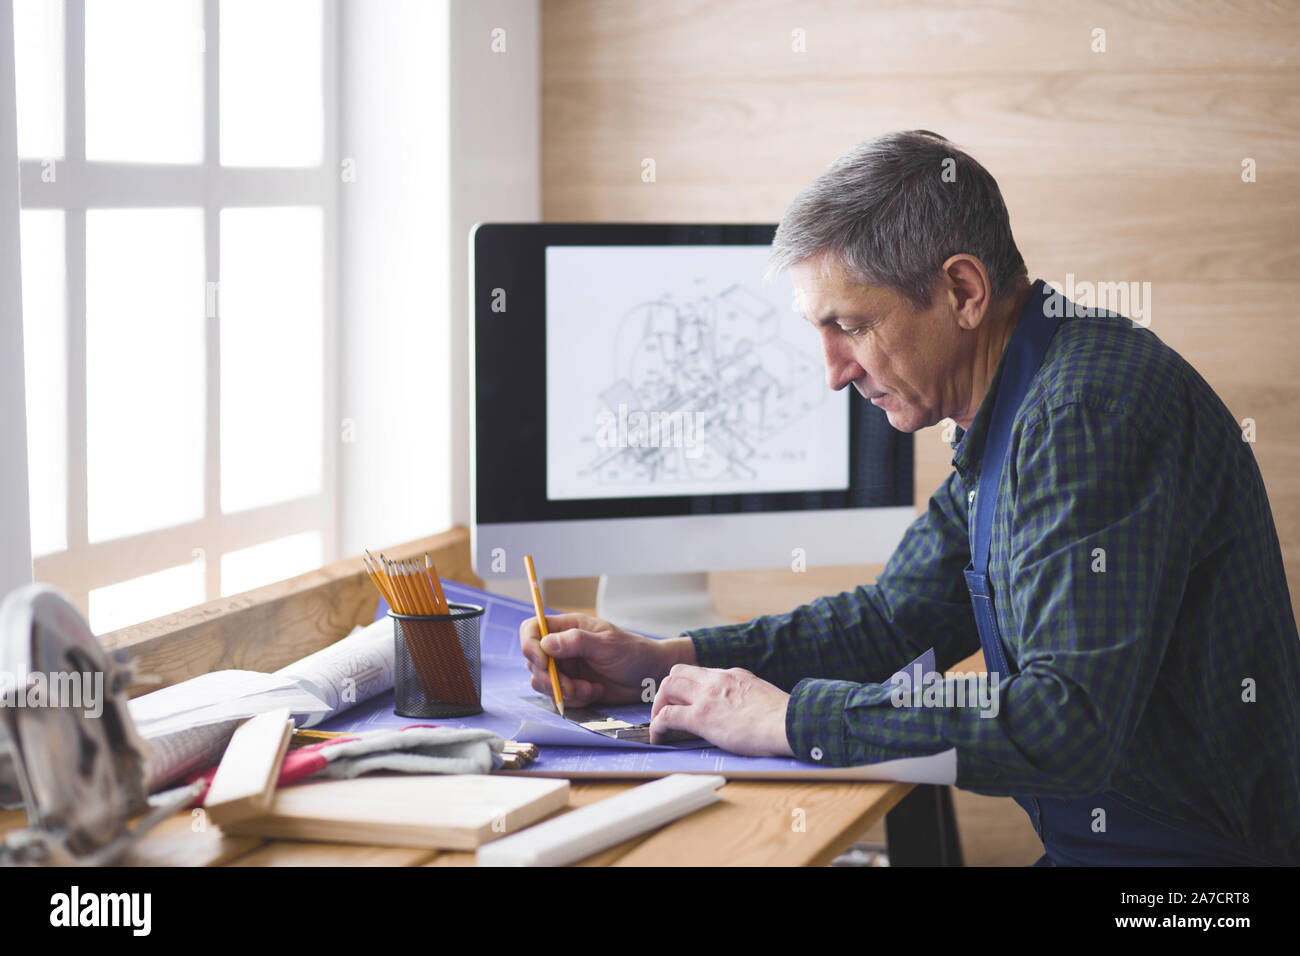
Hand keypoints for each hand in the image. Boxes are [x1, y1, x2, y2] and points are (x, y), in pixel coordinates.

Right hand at [519, 612, 691, 707]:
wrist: (649, 676)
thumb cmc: (632, 652)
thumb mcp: (607, 644)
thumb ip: (576, 642)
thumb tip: (545, 643)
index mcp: (567, 628)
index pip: (532, 629)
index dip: (529, 644)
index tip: (542, 661)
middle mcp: (561, 648)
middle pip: (533, 661)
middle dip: (548, 678)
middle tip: (570, 686)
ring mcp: (565, 669)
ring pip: (542, 683)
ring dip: (563, 691)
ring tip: (590, 689)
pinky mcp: (571, 687)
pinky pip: (558, 697)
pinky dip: (574, 699)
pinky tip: (595, 692)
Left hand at [649, 664, 793, 756]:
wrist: (788, 723)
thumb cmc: (783, 718)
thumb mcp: (762, 696)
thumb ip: (748, 697)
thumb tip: (748, 711)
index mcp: (733, 675)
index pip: (701, 672)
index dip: (689, 686)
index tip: (687, 700)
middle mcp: (717, 679)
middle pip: (678, 672)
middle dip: (668, 690)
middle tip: (667, 709)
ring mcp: (707, 696)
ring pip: (668, 686)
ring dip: (659, 704)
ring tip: (660, 722)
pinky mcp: (701, 716)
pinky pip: (667, 715)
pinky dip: (657, 725)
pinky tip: (659, 737)